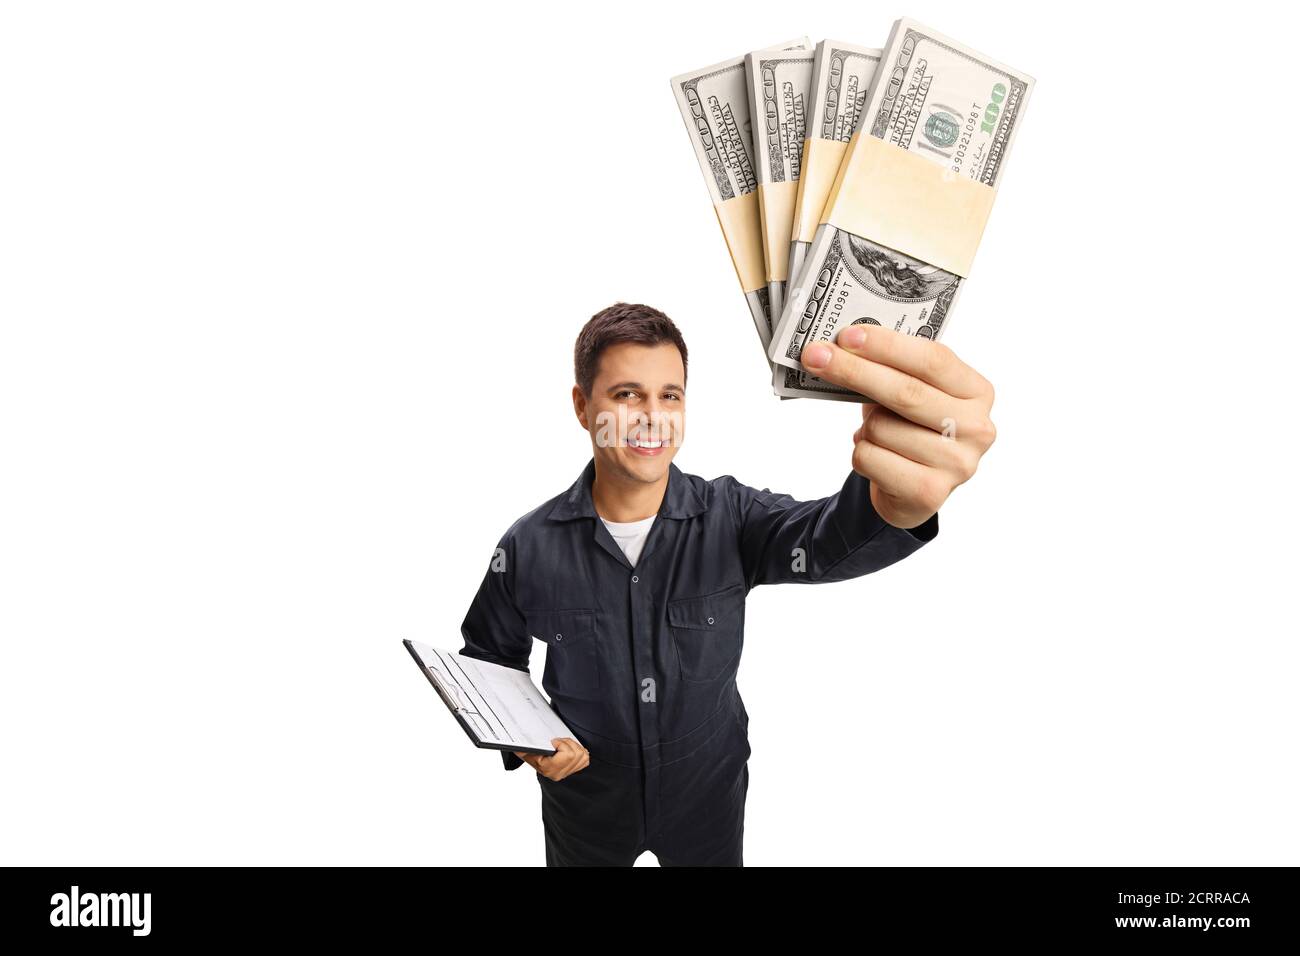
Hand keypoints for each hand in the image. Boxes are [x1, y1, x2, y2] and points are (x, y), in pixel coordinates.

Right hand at [516, 737, 589, 780]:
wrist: (534, 762)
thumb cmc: (531, 754)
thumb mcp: (526, 751)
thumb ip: (524, 748)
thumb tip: (519, 747)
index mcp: (549, 769)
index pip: (568, 755)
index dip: (562, 744)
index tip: (553, 742)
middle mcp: (559, 773)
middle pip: (577, 754)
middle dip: (569, 743)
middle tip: (559, 742)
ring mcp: (567, 773)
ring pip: (583, 756)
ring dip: (574, 746)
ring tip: (564, 745)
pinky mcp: (574, 770)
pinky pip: (585, 759)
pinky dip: (580, 752)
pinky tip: (571, 750)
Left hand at [800, 324, 996, 529]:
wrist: (915, 490)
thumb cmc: (911, 427)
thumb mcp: (913, 392)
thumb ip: (893, 368)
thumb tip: (842, 347)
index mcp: (977, 391)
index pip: (933, 359)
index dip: (887, 345)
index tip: (848, 335)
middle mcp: (977, 428)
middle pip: (906, 391)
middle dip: (854, 370)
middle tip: (815, 356)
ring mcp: (957, 464)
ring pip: (880, 428)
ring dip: (864, 427)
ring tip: (876, 433)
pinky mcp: (929, 493)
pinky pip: (869, 458)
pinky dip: (860, 453)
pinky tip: (876, 457)